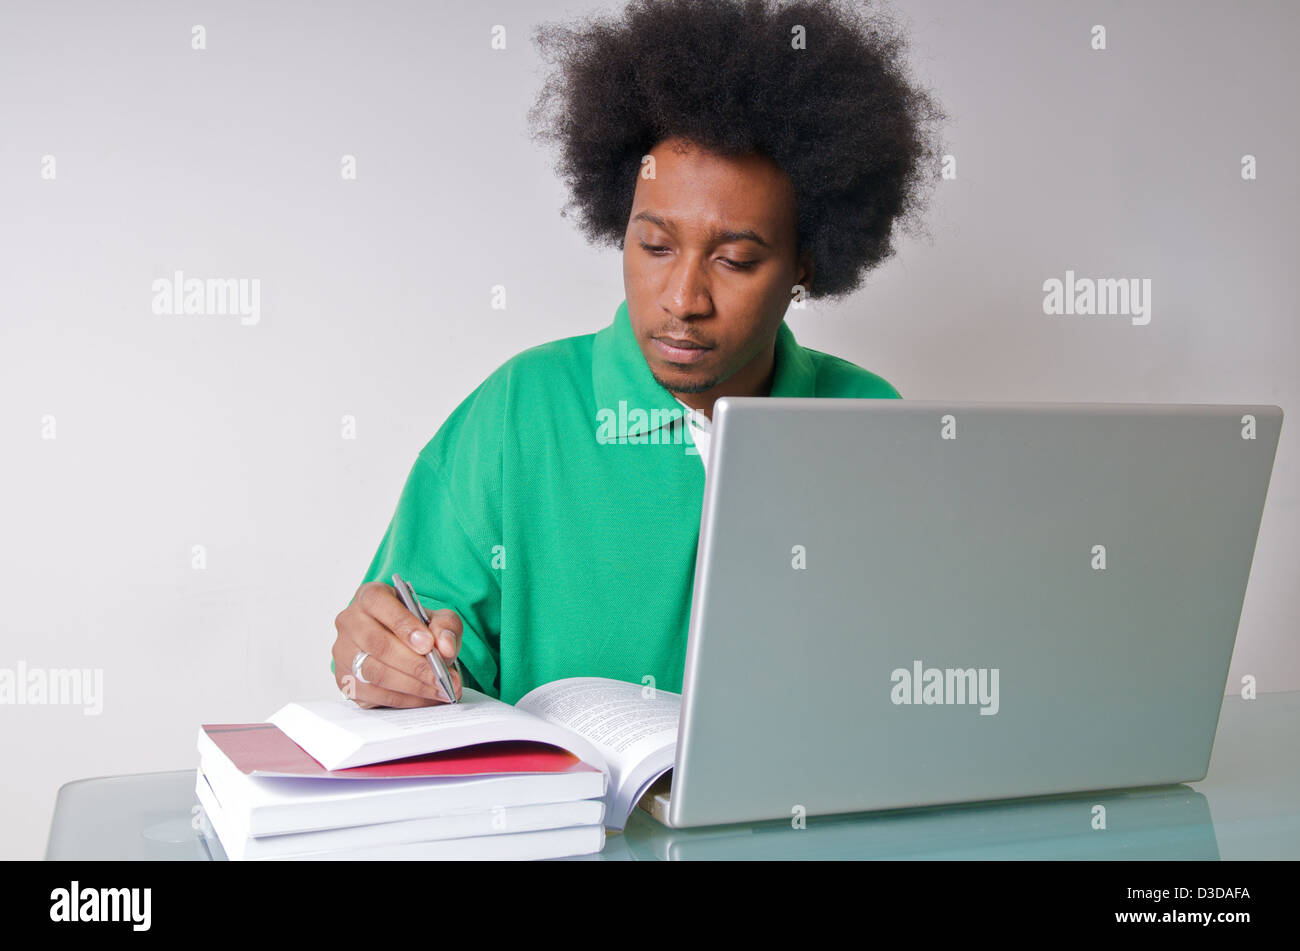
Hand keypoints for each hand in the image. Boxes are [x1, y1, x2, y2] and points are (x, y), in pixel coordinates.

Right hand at [332, 581, 463, 707]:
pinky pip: (373, 694)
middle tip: (442, 677)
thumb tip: (445, 647)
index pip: (379, 604)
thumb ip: (446, 627)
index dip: (404, 625)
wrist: (403, 647)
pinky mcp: (345, 681)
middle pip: (378, 644)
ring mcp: (343, 653)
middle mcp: (350, 622)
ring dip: (412, 686)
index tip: (428, 645)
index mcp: (369, 596)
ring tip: (440, 690)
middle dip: (414, 664)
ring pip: (375, 673)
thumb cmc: (418, 628)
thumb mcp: (438, 618)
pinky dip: (404, 699)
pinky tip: (425, 698)